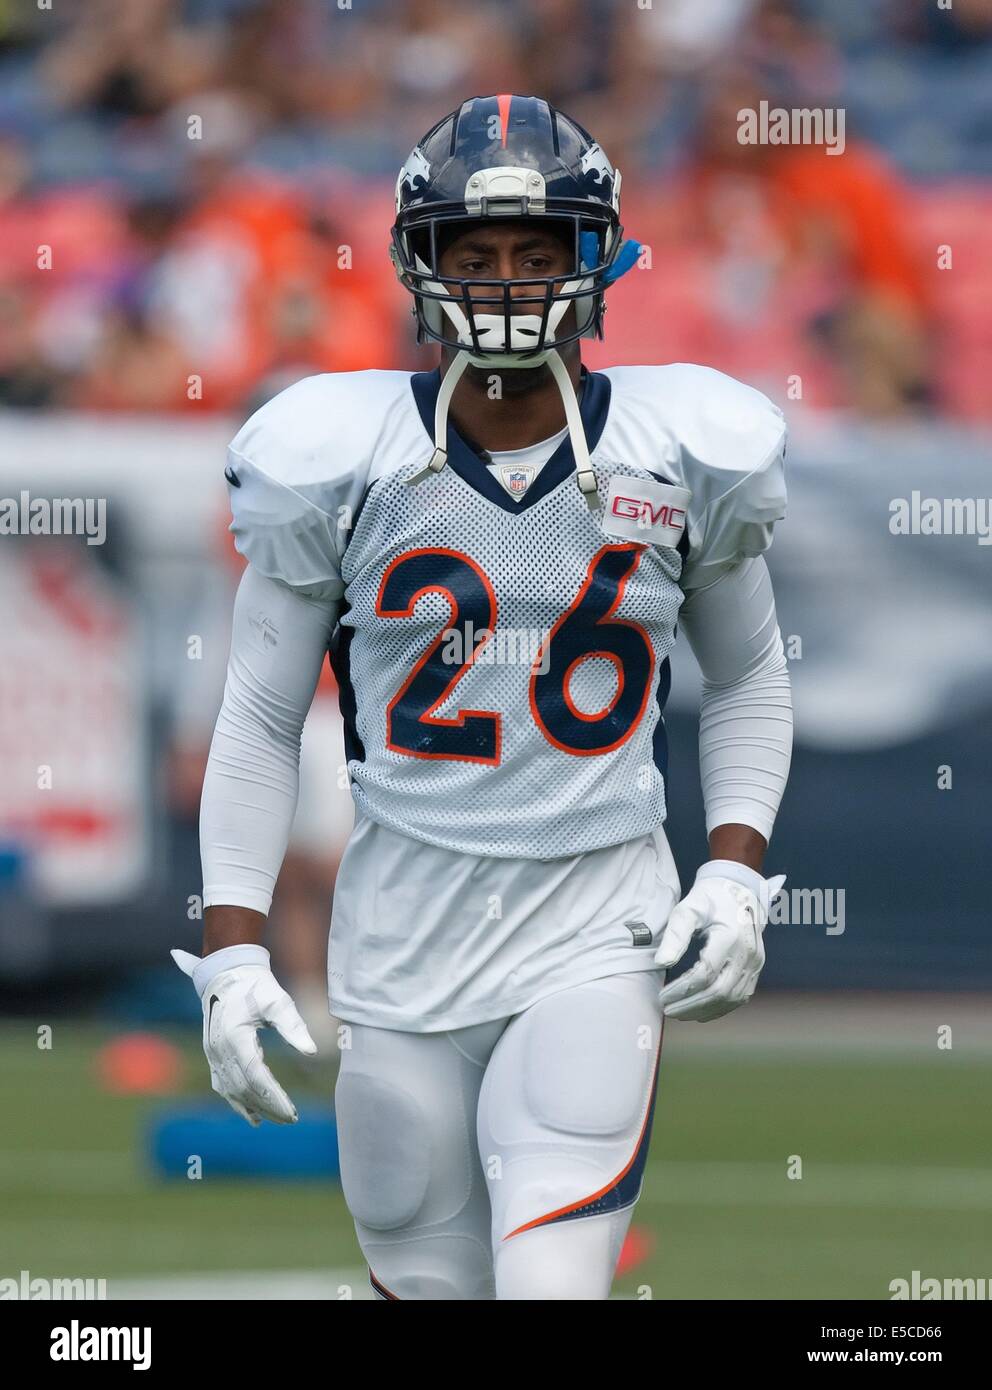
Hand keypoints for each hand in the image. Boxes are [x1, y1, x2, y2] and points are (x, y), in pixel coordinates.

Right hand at [172, 945, 315, 1124]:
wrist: (227, 974)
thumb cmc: (256, 986)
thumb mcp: (278, 1000)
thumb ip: (293, 1025)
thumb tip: (311, 1051)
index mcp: (235, 1036)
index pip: (256, 1076)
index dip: (274, 1097)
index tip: (293, 1112)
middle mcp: (219, 1049)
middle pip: (244, 1088)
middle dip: (268, 1106)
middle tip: (292, 1118)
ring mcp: (212, 1054)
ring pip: (232, 1091)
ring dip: (255, 1108)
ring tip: (279, 1119)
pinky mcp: (213, 1055)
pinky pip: (223, 1086)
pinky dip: (237, 1103)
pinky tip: (253, 1116)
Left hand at [655, 861, 785, 1021]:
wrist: (739, 890)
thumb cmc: (711, 898)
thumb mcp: (688, 909)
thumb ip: (675, 935)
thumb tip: (661, 963)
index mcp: (730, 937)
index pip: (704, 974)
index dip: (681, 990)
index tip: (662, 996)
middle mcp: (747, 953)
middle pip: (719, 991)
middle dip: (690, 1005)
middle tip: (667, 1009)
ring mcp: (755, 962)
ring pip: (731, 998)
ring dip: (704, 1010)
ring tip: (681, 1013)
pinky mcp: (756, 968)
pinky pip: (740, 996)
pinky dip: (720, 1008)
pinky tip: (701, 1011)